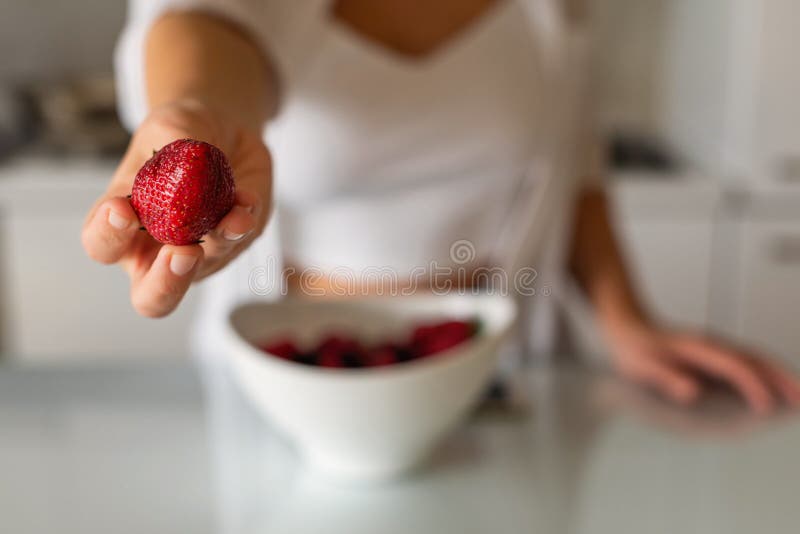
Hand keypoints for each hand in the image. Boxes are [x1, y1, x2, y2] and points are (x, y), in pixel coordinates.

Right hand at [81, 100, 271, 316]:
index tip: (121, 211)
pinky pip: (240, 243)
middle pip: (151, 299)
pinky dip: (244, 222)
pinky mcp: (234, 244)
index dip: (108, 236)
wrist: (224, 135)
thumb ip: (175, 143)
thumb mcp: (172, 124)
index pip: (101, 245)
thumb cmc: (179, 135)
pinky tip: (246, 199)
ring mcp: (199, 255)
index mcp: (120, 226)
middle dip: (167, 283)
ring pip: (206, 268)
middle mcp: (155, 252)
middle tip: (183, 253)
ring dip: (220, 241)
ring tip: (233, 213)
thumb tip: (189, 172)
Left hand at [607, 322, 799, 413]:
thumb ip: (666, 378)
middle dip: (782, 379)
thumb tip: (692, 392)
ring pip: (756, 360)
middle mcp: (712, 346)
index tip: (766, 406)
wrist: (626, 324)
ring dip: (780, 376)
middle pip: (756, 360)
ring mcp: (716, 349)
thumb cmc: (633, 347)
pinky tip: (773, 389)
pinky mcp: (714, 355)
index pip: (734, 367)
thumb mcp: (642, 365)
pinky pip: (748, 364)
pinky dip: (767, 374)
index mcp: (698, 348)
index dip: (752, 386)